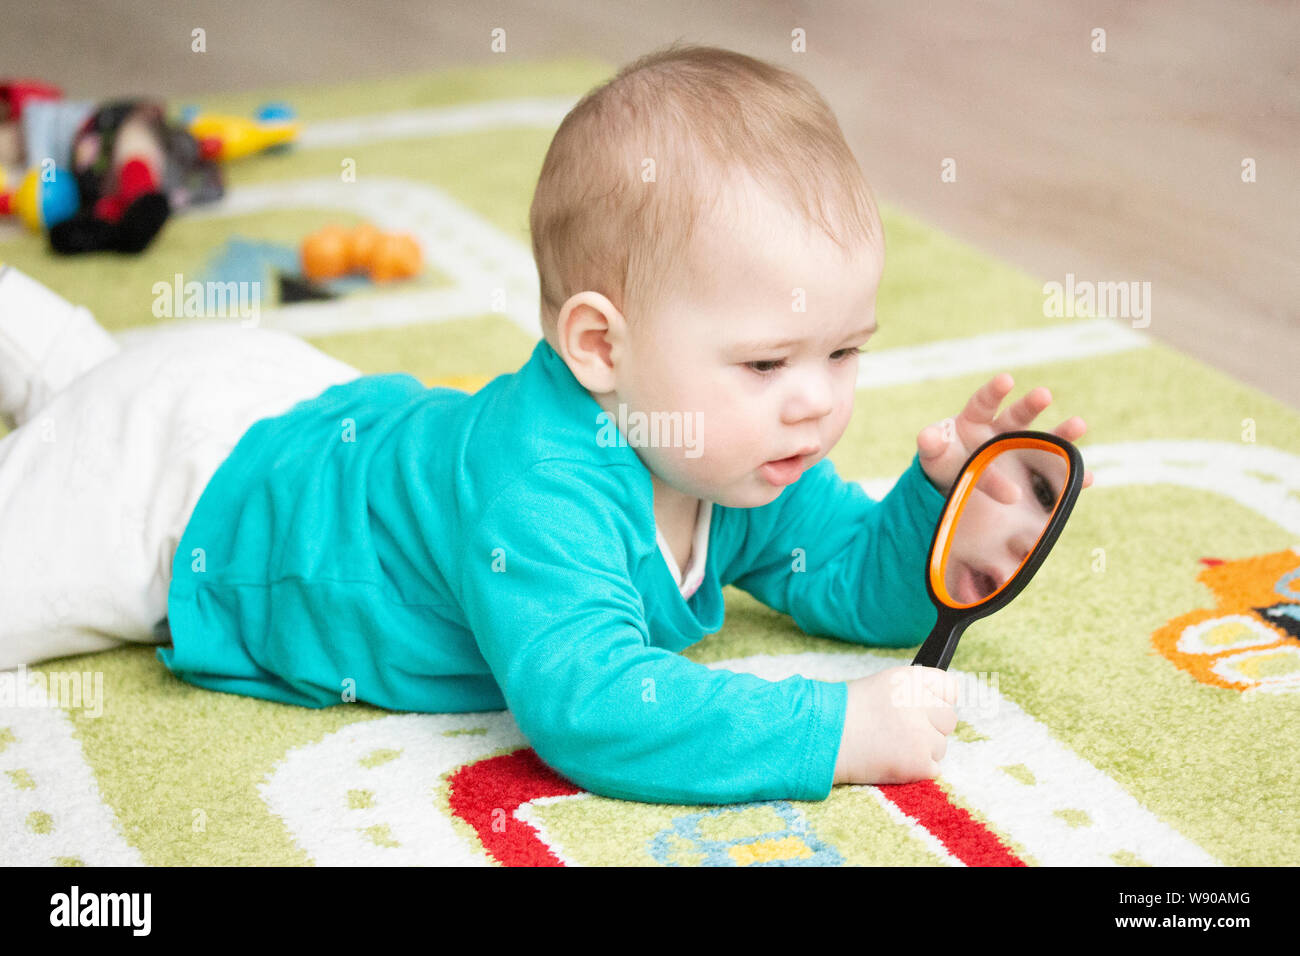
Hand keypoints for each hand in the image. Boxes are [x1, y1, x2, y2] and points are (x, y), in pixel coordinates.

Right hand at [834, 666, 958, 785]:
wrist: (824, 739)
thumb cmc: (848, 712)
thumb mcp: (883, 684)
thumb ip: (914, 689)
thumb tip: (941, 700)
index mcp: (912, 680)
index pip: (950, 688)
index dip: (938, 699)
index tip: (928, 707)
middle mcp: (921, 704)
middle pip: (948, 719)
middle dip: (931, 726)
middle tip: (902, 730)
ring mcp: (923, 735)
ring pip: (940, 746)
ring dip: (922, 749)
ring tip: (891, 744)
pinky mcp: (920, 763)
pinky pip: (933, 768)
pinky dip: (916, 768)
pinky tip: (892, 759)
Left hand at [916, 373, 1094, 496]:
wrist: (962, 490)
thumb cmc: (947, 464)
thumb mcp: (935, 457)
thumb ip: (932, 445)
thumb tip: (927, 437)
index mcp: (977, 421)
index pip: (984, 402)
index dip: (993, 391)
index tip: (1005, 379)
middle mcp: (1004, 432)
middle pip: (1018, 415)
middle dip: (1030, 405)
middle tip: (1043, 394)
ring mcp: (1023, 453)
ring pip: (1045, 440)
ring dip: (1062, 434)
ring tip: (1079, 425)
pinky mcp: (1036, 475)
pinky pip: (1056, 475)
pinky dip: (1072, 478)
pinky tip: (1087, 479)